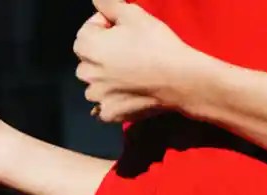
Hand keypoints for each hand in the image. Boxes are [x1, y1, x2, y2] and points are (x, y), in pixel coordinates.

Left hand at [73, 0, 204, 122]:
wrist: (180, 79)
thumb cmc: (157, 44)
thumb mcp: (133, 14)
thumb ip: (108, 3)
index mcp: (88, 47)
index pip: (86, 32)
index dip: (104, 27)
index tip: (122, 29)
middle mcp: (87, 73)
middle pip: (87, 60)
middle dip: (101, 54)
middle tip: (127, 51)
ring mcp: (99, 96)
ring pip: (93, 85)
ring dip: (104, 79)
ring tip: (127, 74)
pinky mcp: (112, 113)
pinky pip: (103, 108)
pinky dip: (110, 102)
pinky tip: (126, 94)